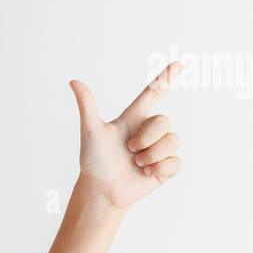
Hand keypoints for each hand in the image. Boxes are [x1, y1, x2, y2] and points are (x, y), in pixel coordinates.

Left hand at [69, 61, 183, 211]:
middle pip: (164, 121)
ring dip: (152, 155)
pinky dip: (159, 169)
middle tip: (129, 150)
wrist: (100, 189)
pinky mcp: (166, 167)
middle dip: (146, 137)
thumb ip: (87, 105)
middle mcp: (148, 131)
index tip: (179, 63)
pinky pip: (175, 162)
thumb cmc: (94, 160)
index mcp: (133, 118)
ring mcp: (159, 149)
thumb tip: (73, 81)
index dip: (166, 78)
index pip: (153, 93)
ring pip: (172, 141)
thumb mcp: (91, 131)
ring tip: (136, 163)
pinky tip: (145, 174)